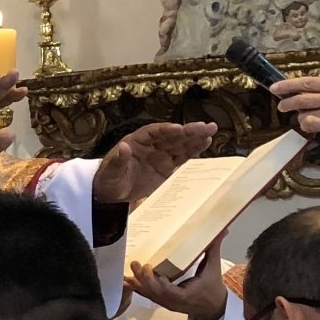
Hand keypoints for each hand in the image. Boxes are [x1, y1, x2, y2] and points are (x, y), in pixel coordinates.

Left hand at [92, 122, 217, 204]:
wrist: (111, 193)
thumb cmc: (108, 179)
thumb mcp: (110, 171)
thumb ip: (118, 160)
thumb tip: (123, 147)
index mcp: (137, 141)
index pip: (154, 132)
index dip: (166, 130)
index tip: (179, 129)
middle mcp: (151, 145)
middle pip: (172, 136)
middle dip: (188, 131)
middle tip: (205, 126)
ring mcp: (160, 155)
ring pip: (180, 144)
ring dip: (195, 137)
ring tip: (211, 130)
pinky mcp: (166, 167)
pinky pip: (181, 157)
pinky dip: (193, 151)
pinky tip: (205, 143)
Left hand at [127, 232, 227, 319]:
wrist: (212, 308)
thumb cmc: (212, 288)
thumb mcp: (214, 268)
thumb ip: (214, 249)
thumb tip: (222, 230)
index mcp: (186, 295)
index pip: (169, 291)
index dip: (159, 283)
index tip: (152, 269)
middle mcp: (173, 301)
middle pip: (154, 293)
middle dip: (144, 280)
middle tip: (138, 264)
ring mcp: (166, 303)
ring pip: (148, 294)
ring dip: (137, 282)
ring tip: (129, 269)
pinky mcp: (162, 302)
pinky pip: (147, 295)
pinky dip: (137, 288)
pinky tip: (126, 280)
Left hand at [270, 77, 319, 169]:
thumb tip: (311, 93)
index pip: (308, 81)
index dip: (289, 84)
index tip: (277, 86)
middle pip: (301, 94)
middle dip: (286, 99)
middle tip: (280, 104)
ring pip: (303, 110)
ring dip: (299, 116)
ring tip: (302, 119)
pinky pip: (308, 123)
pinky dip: (306, 125)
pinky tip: (311, 127)